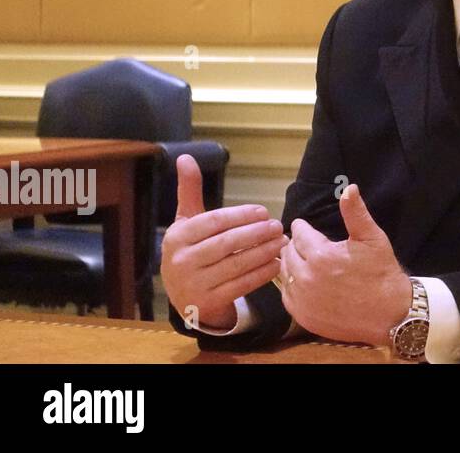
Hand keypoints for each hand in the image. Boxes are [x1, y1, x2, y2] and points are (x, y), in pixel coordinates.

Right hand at [161, 154, 286, 329]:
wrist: (184, 298)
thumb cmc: (190, 251)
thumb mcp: (186, 222)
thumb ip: (189, 191)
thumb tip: (185, 157)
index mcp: (177, 237)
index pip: (214, 222)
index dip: (241, 215)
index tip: (263, 212)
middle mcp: (181, 262)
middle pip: (227, 243)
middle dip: (257, 233)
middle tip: (279, 226)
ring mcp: (194, 285)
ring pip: (236, 265)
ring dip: (264, 252)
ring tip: (282, 242)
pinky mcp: (209, 302)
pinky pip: (241, 286)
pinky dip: (261, 274)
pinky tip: (277, 263)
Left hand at [278, 183, 411, 346]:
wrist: (388, 313)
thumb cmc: (381, 272)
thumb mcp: (371, 238)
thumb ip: (355, 213)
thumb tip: (349, 188)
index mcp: (322, 255)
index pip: (300, 234)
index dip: (302, 227)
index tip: (303, 225)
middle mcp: (307, 278)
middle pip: (288, 253)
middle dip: (295, 244)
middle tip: (303, 242)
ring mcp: (303, 299)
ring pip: (284, 273)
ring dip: (291, 264)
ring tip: (302, 259)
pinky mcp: (303, 316)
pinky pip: (287, 295)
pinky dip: (292, 285)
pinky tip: (304, 281)